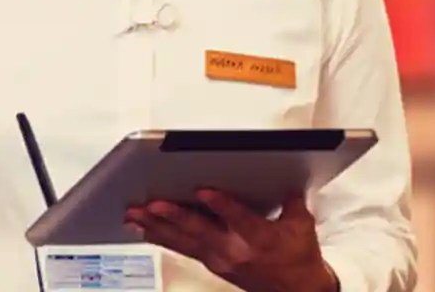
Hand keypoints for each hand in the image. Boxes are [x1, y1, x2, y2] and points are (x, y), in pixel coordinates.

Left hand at [124, 190, 338, 291]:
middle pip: (200, 231)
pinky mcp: (210, 263)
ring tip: (134, 214)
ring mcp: (219, 258)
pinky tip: (141, 228)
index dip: (220, 205)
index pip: (238, 219)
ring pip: (183, 241)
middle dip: (174, 216)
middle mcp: (234, 249)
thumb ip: (289, 199)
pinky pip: (181, 248)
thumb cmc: (298, 257)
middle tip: (152, 204)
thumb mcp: (301, 225)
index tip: (204, 191)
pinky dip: (160, 236)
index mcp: (259, 237)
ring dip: (156, 226)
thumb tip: (284, 172)